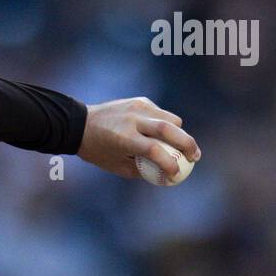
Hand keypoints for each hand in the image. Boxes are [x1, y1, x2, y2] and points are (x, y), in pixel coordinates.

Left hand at [77, 97, 200, 178]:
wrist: (79, 123)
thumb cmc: (97, 150)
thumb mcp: (116, 166)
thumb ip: (142, 170)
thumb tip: (166, 174)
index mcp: (123, 138)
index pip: (154, 150)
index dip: (169, 164)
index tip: (176, 175)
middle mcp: (132, 119)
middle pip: (170, 129)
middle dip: (188, 144)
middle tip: (195, 157)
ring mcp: (137, 106)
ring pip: (170, 119)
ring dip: (179, 134)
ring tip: (180, 147)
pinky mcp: (139, 100)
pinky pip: (161, 113)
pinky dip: (167, 124)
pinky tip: (161, 134)